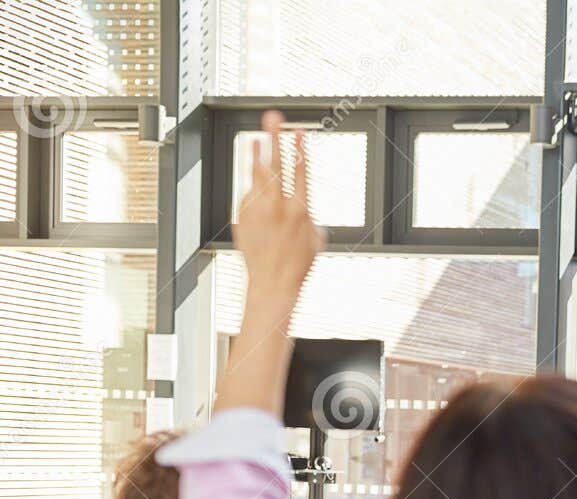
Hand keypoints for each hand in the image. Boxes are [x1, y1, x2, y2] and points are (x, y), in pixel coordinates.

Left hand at [234, 110, 323, 315]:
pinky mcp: (243, 217)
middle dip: (275, 137)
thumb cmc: (297, 266)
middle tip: (273, 118)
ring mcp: (258, 210)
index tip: (299, 133)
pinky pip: (246, 193)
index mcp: (301, 210)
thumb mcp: (316, 241)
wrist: (272, 284)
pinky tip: (250, 170)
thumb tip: (309, 213)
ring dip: (256, 153)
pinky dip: (250, 180)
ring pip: (256, 174)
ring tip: (256, 137)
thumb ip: (312, 219)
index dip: (300, 149)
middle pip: (276, 163)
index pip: (300, 170)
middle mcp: (278, 206)